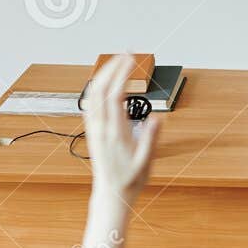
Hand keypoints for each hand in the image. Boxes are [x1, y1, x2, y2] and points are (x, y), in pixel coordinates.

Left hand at [74, 54, 162, 247]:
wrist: (110, 194)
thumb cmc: (130, 180)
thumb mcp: (146, 162)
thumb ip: (151, 140)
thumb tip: (157, 118)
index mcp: (115, 132)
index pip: (115, 94)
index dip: (122, 73)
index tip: (132, 59)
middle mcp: (101, 128)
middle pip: (101, 89)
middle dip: (112, 67)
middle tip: (127, 53)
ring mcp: (94, 129)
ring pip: (93, 94)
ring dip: (103, 75)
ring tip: (117, 62)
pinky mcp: (92, 131)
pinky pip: (90, 103)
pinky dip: (97, 87)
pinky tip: (103, 83)